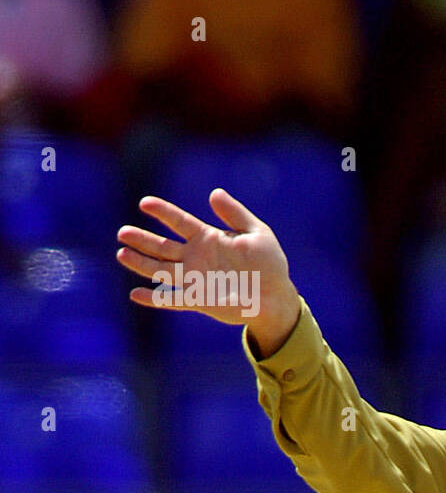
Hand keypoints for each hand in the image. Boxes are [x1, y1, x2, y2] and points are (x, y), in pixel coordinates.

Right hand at [115, 189, 296, 329]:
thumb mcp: (257, 234)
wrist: (276, 296)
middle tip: (123, 232)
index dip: (163, 212)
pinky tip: (135, 294)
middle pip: (163, 247)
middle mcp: (196, 257)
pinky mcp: (199, 300)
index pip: (180, 222)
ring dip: (141, 263)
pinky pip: (173, 299)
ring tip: (122, 254)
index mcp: (208, 238)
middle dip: (143, 240)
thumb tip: (214, 192)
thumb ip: (236, 214)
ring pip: (162, 270)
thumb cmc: (269, 263)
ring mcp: (196, 279)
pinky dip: (155, 299)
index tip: (145, 202)